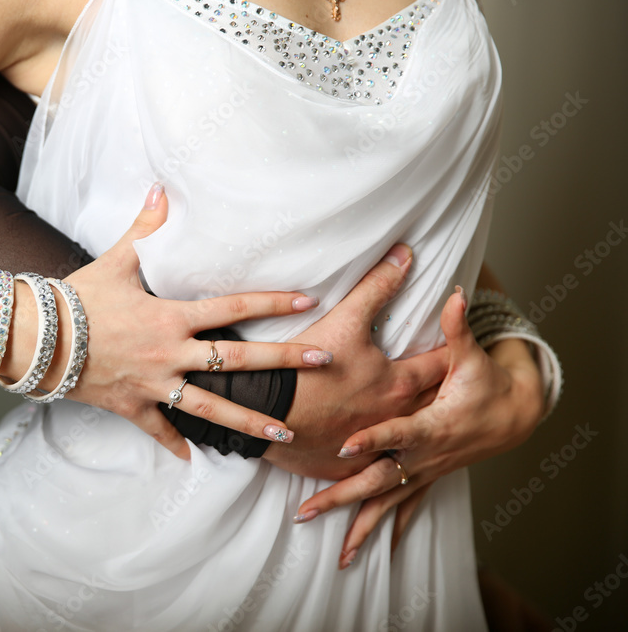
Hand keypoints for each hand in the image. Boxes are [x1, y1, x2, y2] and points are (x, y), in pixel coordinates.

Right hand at [60, 185, 335, 458]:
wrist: (37, 338)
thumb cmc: (77, 298)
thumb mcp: (115, 261)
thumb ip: (145, 229)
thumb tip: (162, 190)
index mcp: (171, 317)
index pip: (233, 308)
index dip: (272, 302)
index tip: (308, 301)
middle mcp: (170, 354)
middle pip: (237, 361)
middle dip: (283, 361)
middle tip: (323, 363)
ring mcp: (153, 384)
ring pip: (210, 407)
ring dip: (250, 422)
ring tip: (284, 434)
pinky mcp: (131, 406)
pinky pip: (158, 429)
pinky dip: (175, 443)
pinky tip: (194, 458)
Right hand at [261, 244, 449, 479]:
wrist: (265, 412)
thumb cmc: (304, 366)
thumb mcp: (344, 319)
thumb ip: (378, 286)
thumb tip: (406, 254)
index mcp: (399, 384)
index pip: (442, 364)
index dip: (451, 350)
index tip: (457, 344)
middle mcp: (394, 419)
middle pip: (428, 404)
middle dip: (437, 392)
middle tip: (445, 383)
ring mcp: (370, 447)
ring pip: (400, 438)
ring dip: (408, 427)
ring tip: (410, 417)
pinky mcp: (344, 466)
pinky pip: (366, 463)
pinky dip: (371, 454)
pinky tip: (370, 449)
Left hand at [294, 286, 545, 567]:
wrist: (512, 416)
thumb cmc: (486, 385)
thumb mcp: (471, 358)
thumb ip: (456, 329)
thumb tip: (455, 294)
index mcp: (431, 425)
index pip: (396, 434)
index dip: (373, 440)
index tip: (345, 447)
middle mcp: (424, 456)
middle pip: (379, 480)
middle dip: (344, 496)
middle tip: (309, 510)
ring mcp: (422, 472)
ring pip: (385, 502)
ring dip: (359, 524)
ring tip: (334, 552)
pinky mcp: (422, 478)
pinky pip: (399, 508)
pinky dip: (382, 528)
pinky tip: (362, 548)